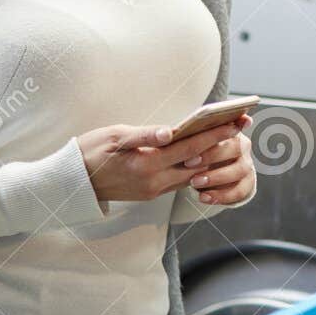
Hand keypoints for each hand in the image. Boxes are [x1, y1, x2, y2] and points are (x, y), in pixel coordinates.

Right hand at [76, 115, 250, 203]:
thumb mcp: (114, 137)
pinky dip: (196, 166)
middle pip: (198, 162)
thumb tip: (170, 131)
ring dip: (213, 156)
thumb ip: (144, 135)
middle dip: (222, 143)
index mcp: (146, 164)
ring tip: (231, 137)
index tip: (236, 121)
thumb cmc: (90, 152)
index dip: (215, 134)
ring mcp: (155, 190)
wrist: (72, 183)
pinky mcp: (152, 193)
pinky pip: (181, 180)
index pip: (190, 148)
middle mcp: (155, 181)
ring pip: (193, 173)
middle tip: (243, 126)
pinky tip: (208, 153)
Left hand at [180, 115, 255, 205]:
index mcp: (229, 130)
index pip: (237, 123)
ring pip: (239, 170)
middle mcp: (241, 146)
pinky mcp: (245, 184)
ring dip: (217, 177)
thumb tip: (165, 135)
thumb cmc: (194, 153)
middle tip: (189, 162)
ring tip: (194, 182)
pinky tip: (203, 197)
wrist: (205, 176)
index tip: (233, 123)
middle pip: (236, 147)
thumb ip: (185, 135)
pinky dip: (221, 195)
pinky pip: (239, 191)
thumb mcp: (189, 142)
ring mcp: (245, 165)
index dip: (236, 123)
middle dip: (212, 155)